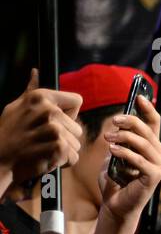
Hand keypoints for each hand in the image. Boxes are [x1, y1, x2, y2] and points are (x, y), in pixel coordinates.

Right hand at [0, 69, 82, 190]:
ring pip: (76, 143)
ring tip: (43, 148)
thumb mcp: (17, 106)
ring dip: (62, 151)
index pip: (77, 101)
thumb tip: (36, 71)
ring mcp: (53, 127)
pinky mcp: (57, 145)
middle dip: (64, 137)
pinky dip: (62, 162)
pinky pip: (73, 156)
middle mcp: (48, 109)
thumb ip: (31, 90)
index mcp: (41, 96)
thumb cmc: (8, 131)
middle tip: (43, 139)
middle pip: (78, 127)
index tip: (54, 121)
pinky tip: (47, 158)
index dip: (68, 114)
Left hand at [98, 94, 160, 221]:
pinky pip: (139, 159)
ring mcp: (160, 166)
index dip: (148, 109)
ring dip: (123, 137)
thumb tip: (118, 123)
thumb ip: (120, 140)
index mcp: (153, 147)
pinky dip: (124, 153)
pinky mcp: (154, 176)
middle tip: (113, 121)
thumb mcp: (115, 154)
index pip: (154, 123)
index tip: (138, 96)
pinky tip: (112, 150)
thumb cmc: (115, 180)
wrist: (115, 204)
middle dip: (130, 121)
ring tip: (107, 138)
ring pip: (143, 143)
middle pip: (147, 130)